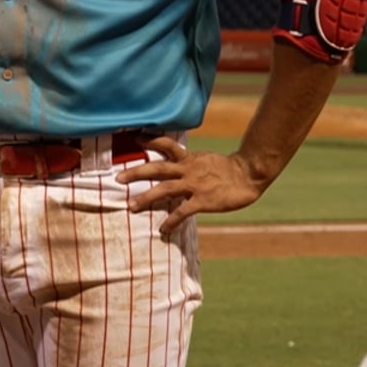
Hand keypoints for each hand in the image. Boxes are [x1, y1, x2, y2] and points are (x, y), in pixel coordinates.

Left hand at [116, 136, 266, 235]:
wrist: (249, 175)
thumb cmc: (227, 169)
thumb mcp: (204, 159)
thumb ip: (187, 162)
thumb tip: (173, 165)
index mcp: (188, 158)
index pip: (166, 144)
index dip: (150, 140)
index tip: (134, 137)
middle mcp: (187, 169)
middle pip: (157, 168)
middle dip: (136, 172)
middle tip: (117, 178)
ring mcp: (194, 185)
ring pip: (165, 189)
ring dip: (146, 198)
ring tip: (130, 206)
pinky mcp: (203, 200)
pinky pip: (182, 211)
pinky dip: (171, 221)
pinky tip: (162, 229)